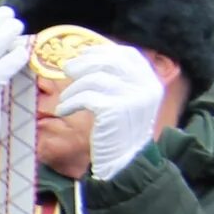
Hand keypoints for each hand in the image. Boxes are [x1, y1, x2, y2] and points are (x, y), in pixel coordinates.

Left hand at [54, 42, 167, 180]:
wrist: (125, 163)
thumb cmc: (119, 132)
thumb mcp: (126, 102)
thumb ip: (118, 81)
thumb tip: (87, 59)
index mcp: (150, 81)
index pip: (128, 55)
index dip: (104, 51)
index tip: (84, 53)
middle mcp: (145, 86)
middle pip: (110, 61)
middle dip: (84, 63)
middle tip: (66, 69)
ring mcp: (132, 97)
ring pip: (95, 79)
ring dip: (74, 88)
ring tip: (65, 99)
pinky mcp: (115, 110)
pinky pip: (86, 97)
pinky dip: (70, 102)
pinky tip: (63, 109)